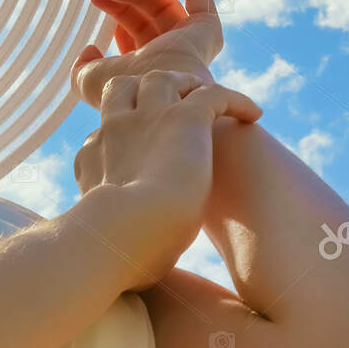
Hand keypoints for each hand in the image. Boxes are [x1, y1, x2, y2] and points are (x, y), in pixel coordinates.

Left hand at [70, 0, 226, 108]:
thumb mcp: (88, 79)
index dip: (116, 10)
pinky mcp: (208, 28)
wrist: (152, 94)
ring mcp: (192, 40)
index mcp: (149, 65)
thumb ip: (82, 66)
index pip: (136, 30)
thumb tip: (90, 49)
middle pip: (150, 12)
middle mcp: (173, 52)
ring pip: (167, 1)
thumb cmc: (121, 91)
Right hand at [73, 72, 261, 290]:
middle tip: (168, 103)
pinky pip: (212, 94)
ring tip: (205, 99)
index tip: (142, 154)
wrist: (120, 234)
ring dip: (183, 85)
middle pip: (121, 88)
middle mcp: (114, 131)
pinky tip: (254, 114)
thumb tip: (135, 268)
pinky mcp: (183, 119)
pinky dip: (234, 99)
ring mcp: (147, 119)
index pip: (105, 134)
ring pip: (162, 79)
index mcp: (94, 160)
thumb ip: (117, 237)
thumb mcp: (108, 243)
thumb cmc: (114, 254)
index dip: (122, 136)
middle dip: (141, 90)